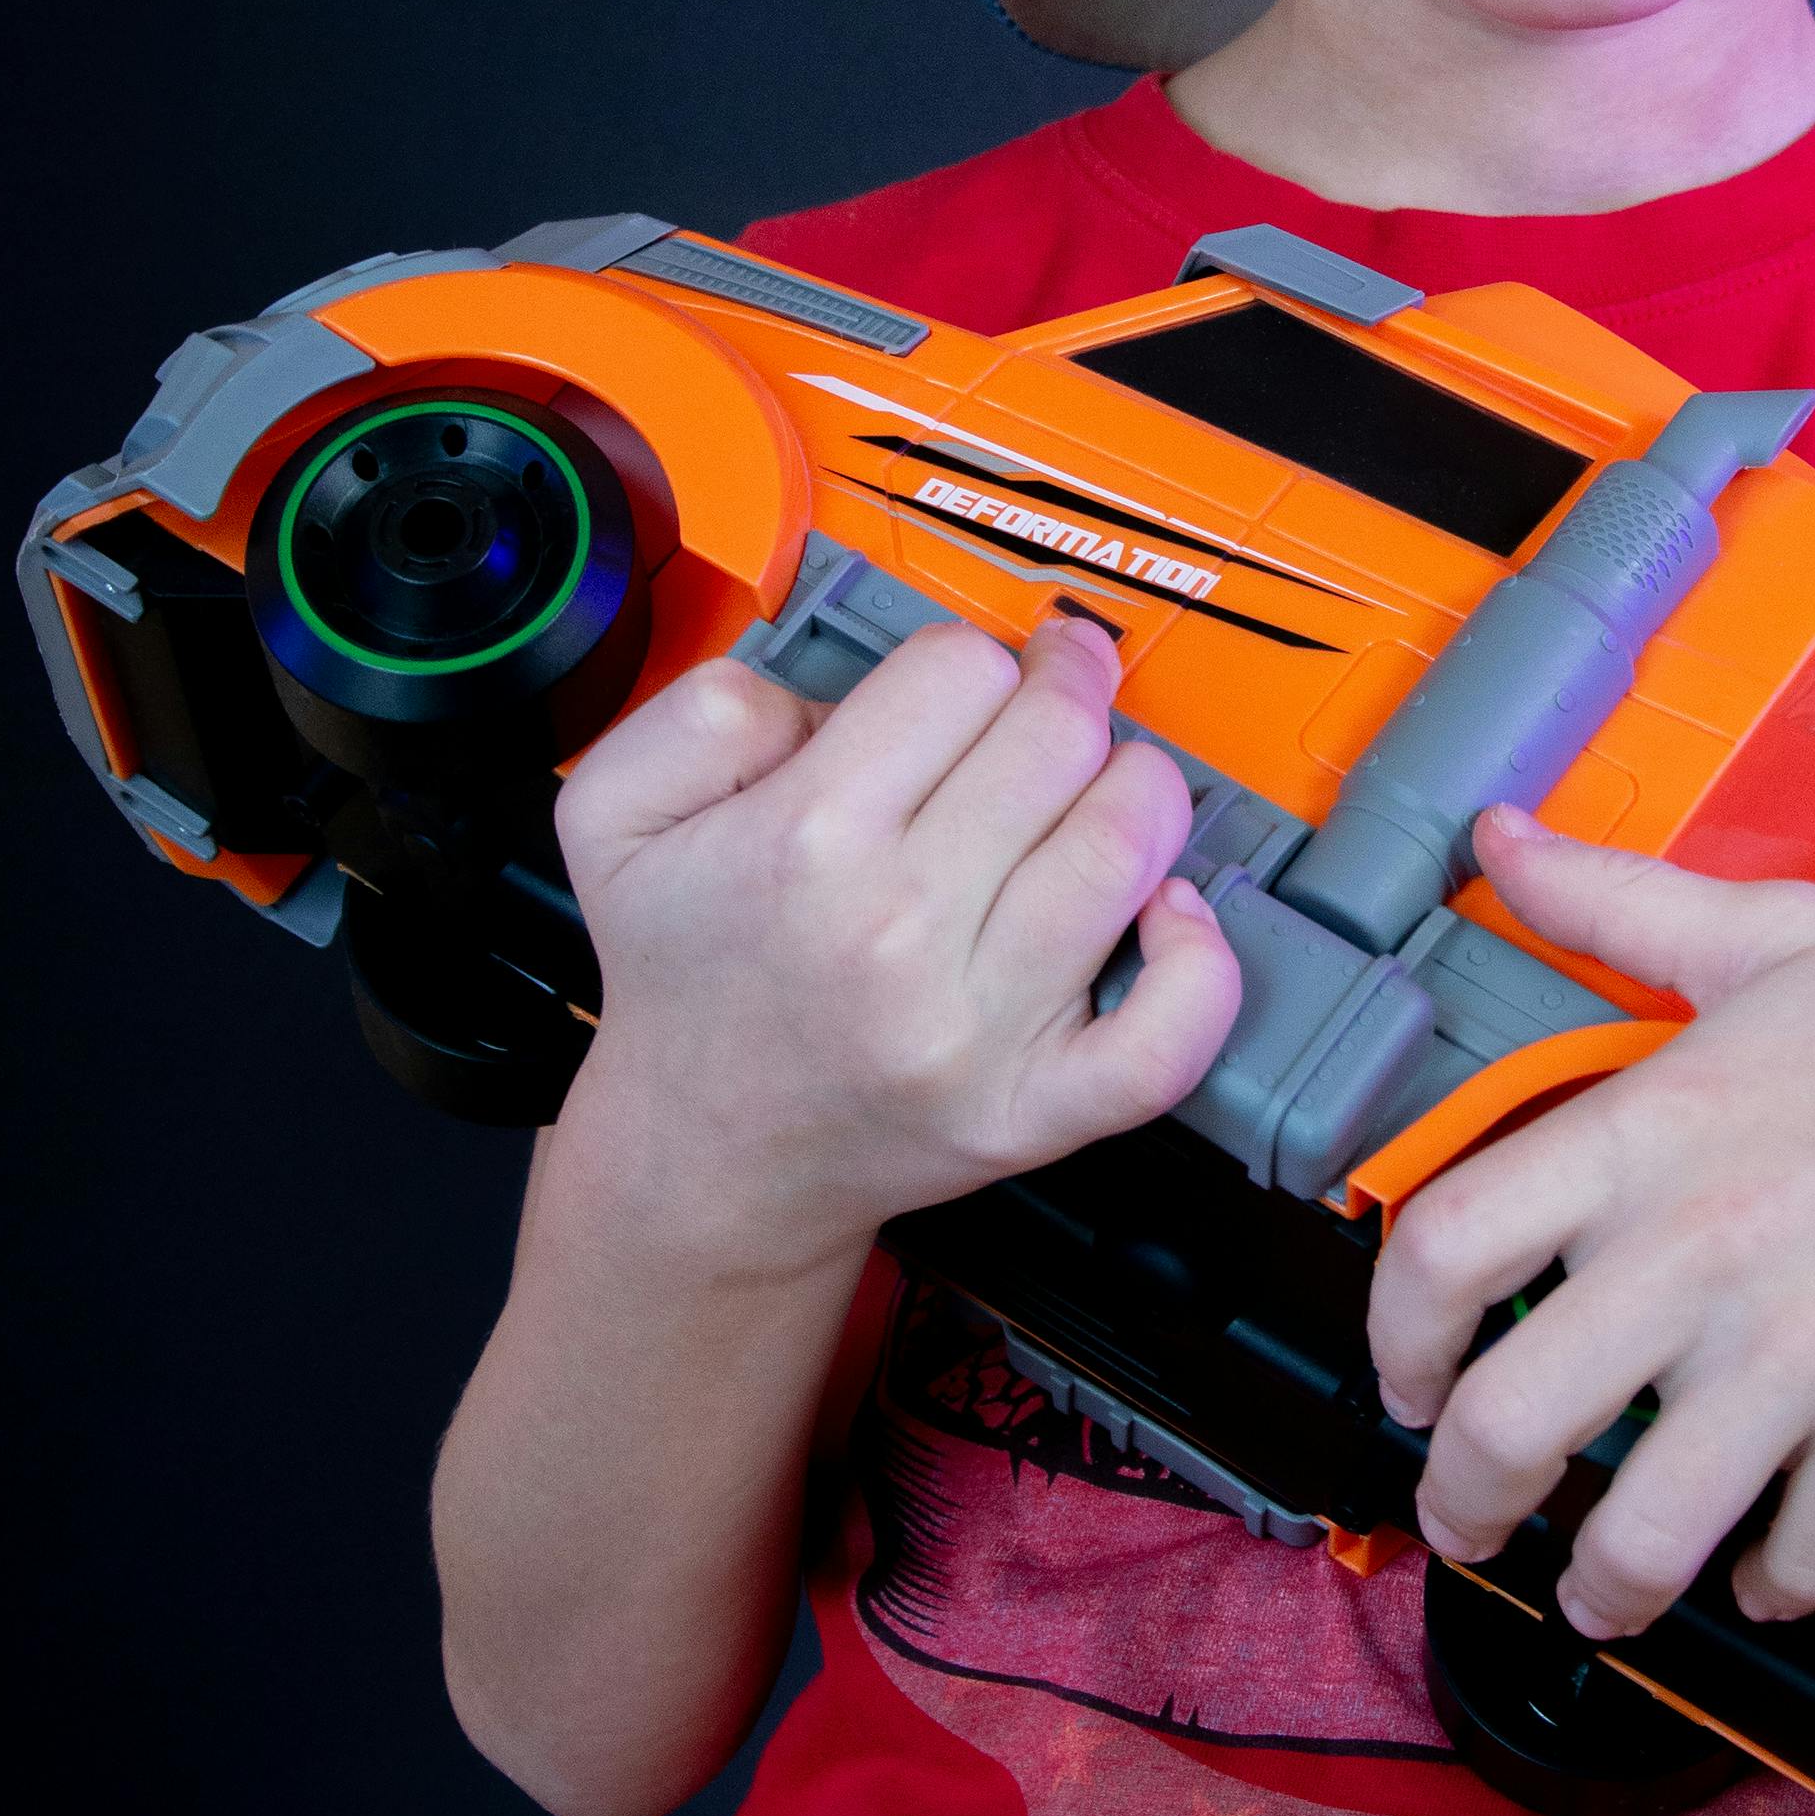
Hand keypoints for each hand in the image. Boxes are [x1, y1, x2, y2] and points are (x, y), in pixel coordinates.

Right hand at [552, 610, 1242, 1274]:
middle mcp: (898, 932)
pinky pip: (1168, 1035)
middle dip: (1066, 690)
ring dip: (1138, 786)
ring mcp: (980, 1029)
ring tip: (1103, 784)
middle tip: (1057, 694)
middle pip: (1057, 737)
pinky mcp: (1035, 1109)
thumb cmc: (686, 980)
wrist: (706, 1157)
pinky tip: (1169, 913)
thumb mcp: (615, 815)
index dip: (963, 658)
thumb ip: (704, 708)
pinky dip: (1199, 962)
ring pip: (1129, 846)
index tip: (960, 683)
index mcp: (805, 842)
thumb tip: (841, 690)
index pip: (956, 670)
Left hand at [1368, 807, 1814, 1634]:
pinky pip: (1793, 1561)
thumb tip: (1497, 840)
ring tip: (1610, 1588)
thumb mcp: (1771, 934)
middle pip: (1503, 1427)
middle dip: (1462, 1503)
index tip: (1411, 1381)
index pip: (1440, 1249)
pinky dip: (1772, 1587)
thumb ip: (1615, 904)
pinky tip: (1771, 1570)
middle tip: (1473, 1526)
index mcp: (1646, 1132)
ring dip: (1605, 1584)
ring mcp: (1796, 1355)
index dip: (1394, 1339)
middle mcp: (1696, 1251)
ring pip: (1634, 1535)